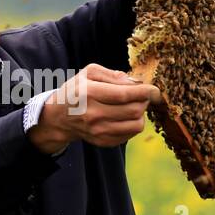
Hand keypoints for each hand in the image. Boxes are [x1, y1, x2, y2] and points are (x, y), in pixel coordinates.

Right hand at [28, 63, 159, 153]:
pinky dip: (133, 124)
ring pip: (136, 125)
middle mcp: (93, 114)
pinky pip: (130, 135)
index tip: (155, 89)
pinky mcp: (103, 141)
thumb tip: (135, 82)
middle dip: (144, 101)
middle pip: (134, 110)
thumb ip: (113, 74)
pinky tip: (125, 116)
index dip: (145, 92)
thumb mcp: (88, 73)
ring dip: (141, 114)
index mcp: (89, 93)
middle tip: (142, 96)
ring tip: (133, 106)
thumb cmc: (76, 90)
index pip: (124, 94)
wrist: (59, 117)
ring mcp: (98, 131)